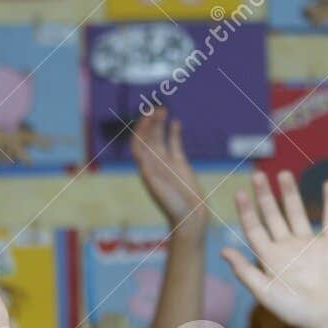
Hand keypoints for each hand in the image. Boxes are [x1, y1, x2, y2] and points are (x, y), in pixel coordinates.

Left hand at [131, 113, 208, 238]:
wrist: (189, 217)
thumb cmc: (172, 206)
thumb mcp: (158, 188)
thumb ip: (149, 171)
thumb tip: (140, 156)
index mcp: (145, 169)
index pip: (138, 144)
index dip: (140, 130)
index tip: (146, 118)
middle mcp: (154, 164)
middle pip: (148, 138)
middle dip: (150, 123)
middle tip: (156, 109)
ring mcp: (167, 163)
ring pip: (160, 138)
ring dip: (160, 124)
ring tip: (163, 110)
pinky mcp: (180, 164)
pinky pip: (174, 144)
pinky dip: (174, 133)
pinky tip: (176, 122)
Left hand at [220, 171, 327, 327]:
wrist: (326, 320)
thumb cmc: (294, 311)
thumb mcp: (264, 293)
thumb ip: (245, 272)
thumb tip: (222, 251)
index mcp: (270, 258)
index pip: (254, 229)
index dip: (246, 211)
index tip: (240, 193)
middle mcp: (287, 248)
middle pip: (273, 216)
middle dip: (265, 196)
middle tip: (257, 175)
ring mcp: (309, 245)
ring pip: (297, 213)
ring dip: (291, 193)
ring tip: (283, 174)